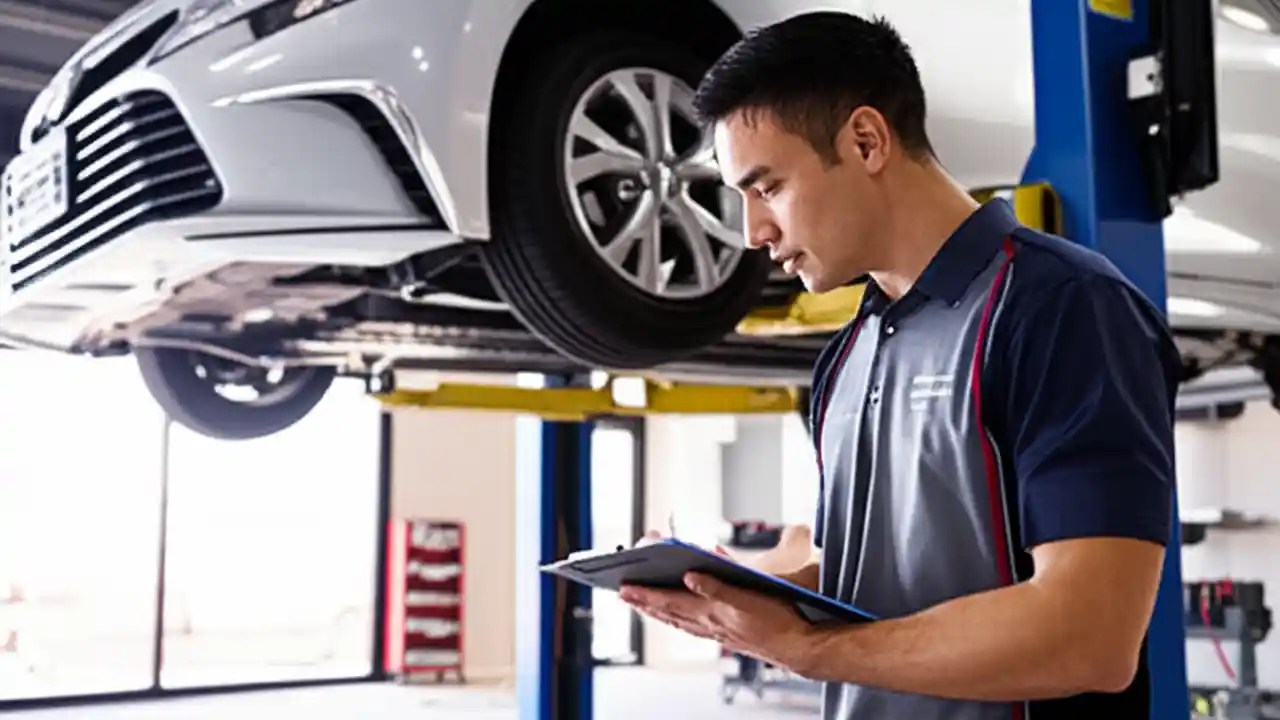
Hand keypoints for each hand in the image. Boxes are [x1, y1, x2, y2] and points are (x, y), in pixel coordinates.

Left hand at [619, 571, 822, 674]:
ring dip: (657, 611)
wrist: (798, 646)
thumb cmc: (778, 619)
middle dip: (644, 602)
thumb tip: (691, 576)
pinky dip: (677, 618)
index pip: (670, 600)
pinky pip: (692, 626)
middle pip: (668, 611)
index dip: (646, 594)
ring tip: (640, 602)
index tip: (625, 586)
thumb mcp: (749, 595)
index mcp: (712, 611)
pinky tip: (675, 615)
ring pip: (678, 620)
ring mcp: (717, 630)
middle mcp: (710, 623)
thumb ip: (718, 586)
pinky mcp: (726, 634)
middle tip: (623, 593)